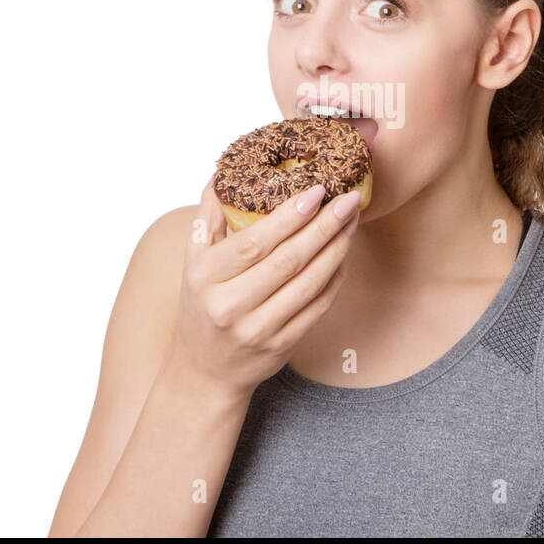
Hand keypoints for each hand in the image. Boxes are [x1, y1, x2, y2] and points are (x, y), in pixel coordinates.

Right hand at [163, 174, 361, 400]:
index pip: (255, 241)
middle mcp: (229, 305)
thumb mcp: (192, 261)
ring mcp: (257, 329)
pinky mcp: (281, 347)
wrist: (203, 372)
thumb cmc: (201, 306)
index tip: (317, 190)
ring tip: (351, 221)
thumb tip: (224, 172)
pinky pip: (317, 308)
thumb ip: (208, 217)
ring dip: (336, 249)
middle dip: (323, 226)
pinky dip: (334, 279)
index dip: (290, 215)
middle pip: (287, 260)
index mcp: (205, 277)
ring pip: (308, 283)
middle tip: (348, 199)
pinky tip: (343, 255)